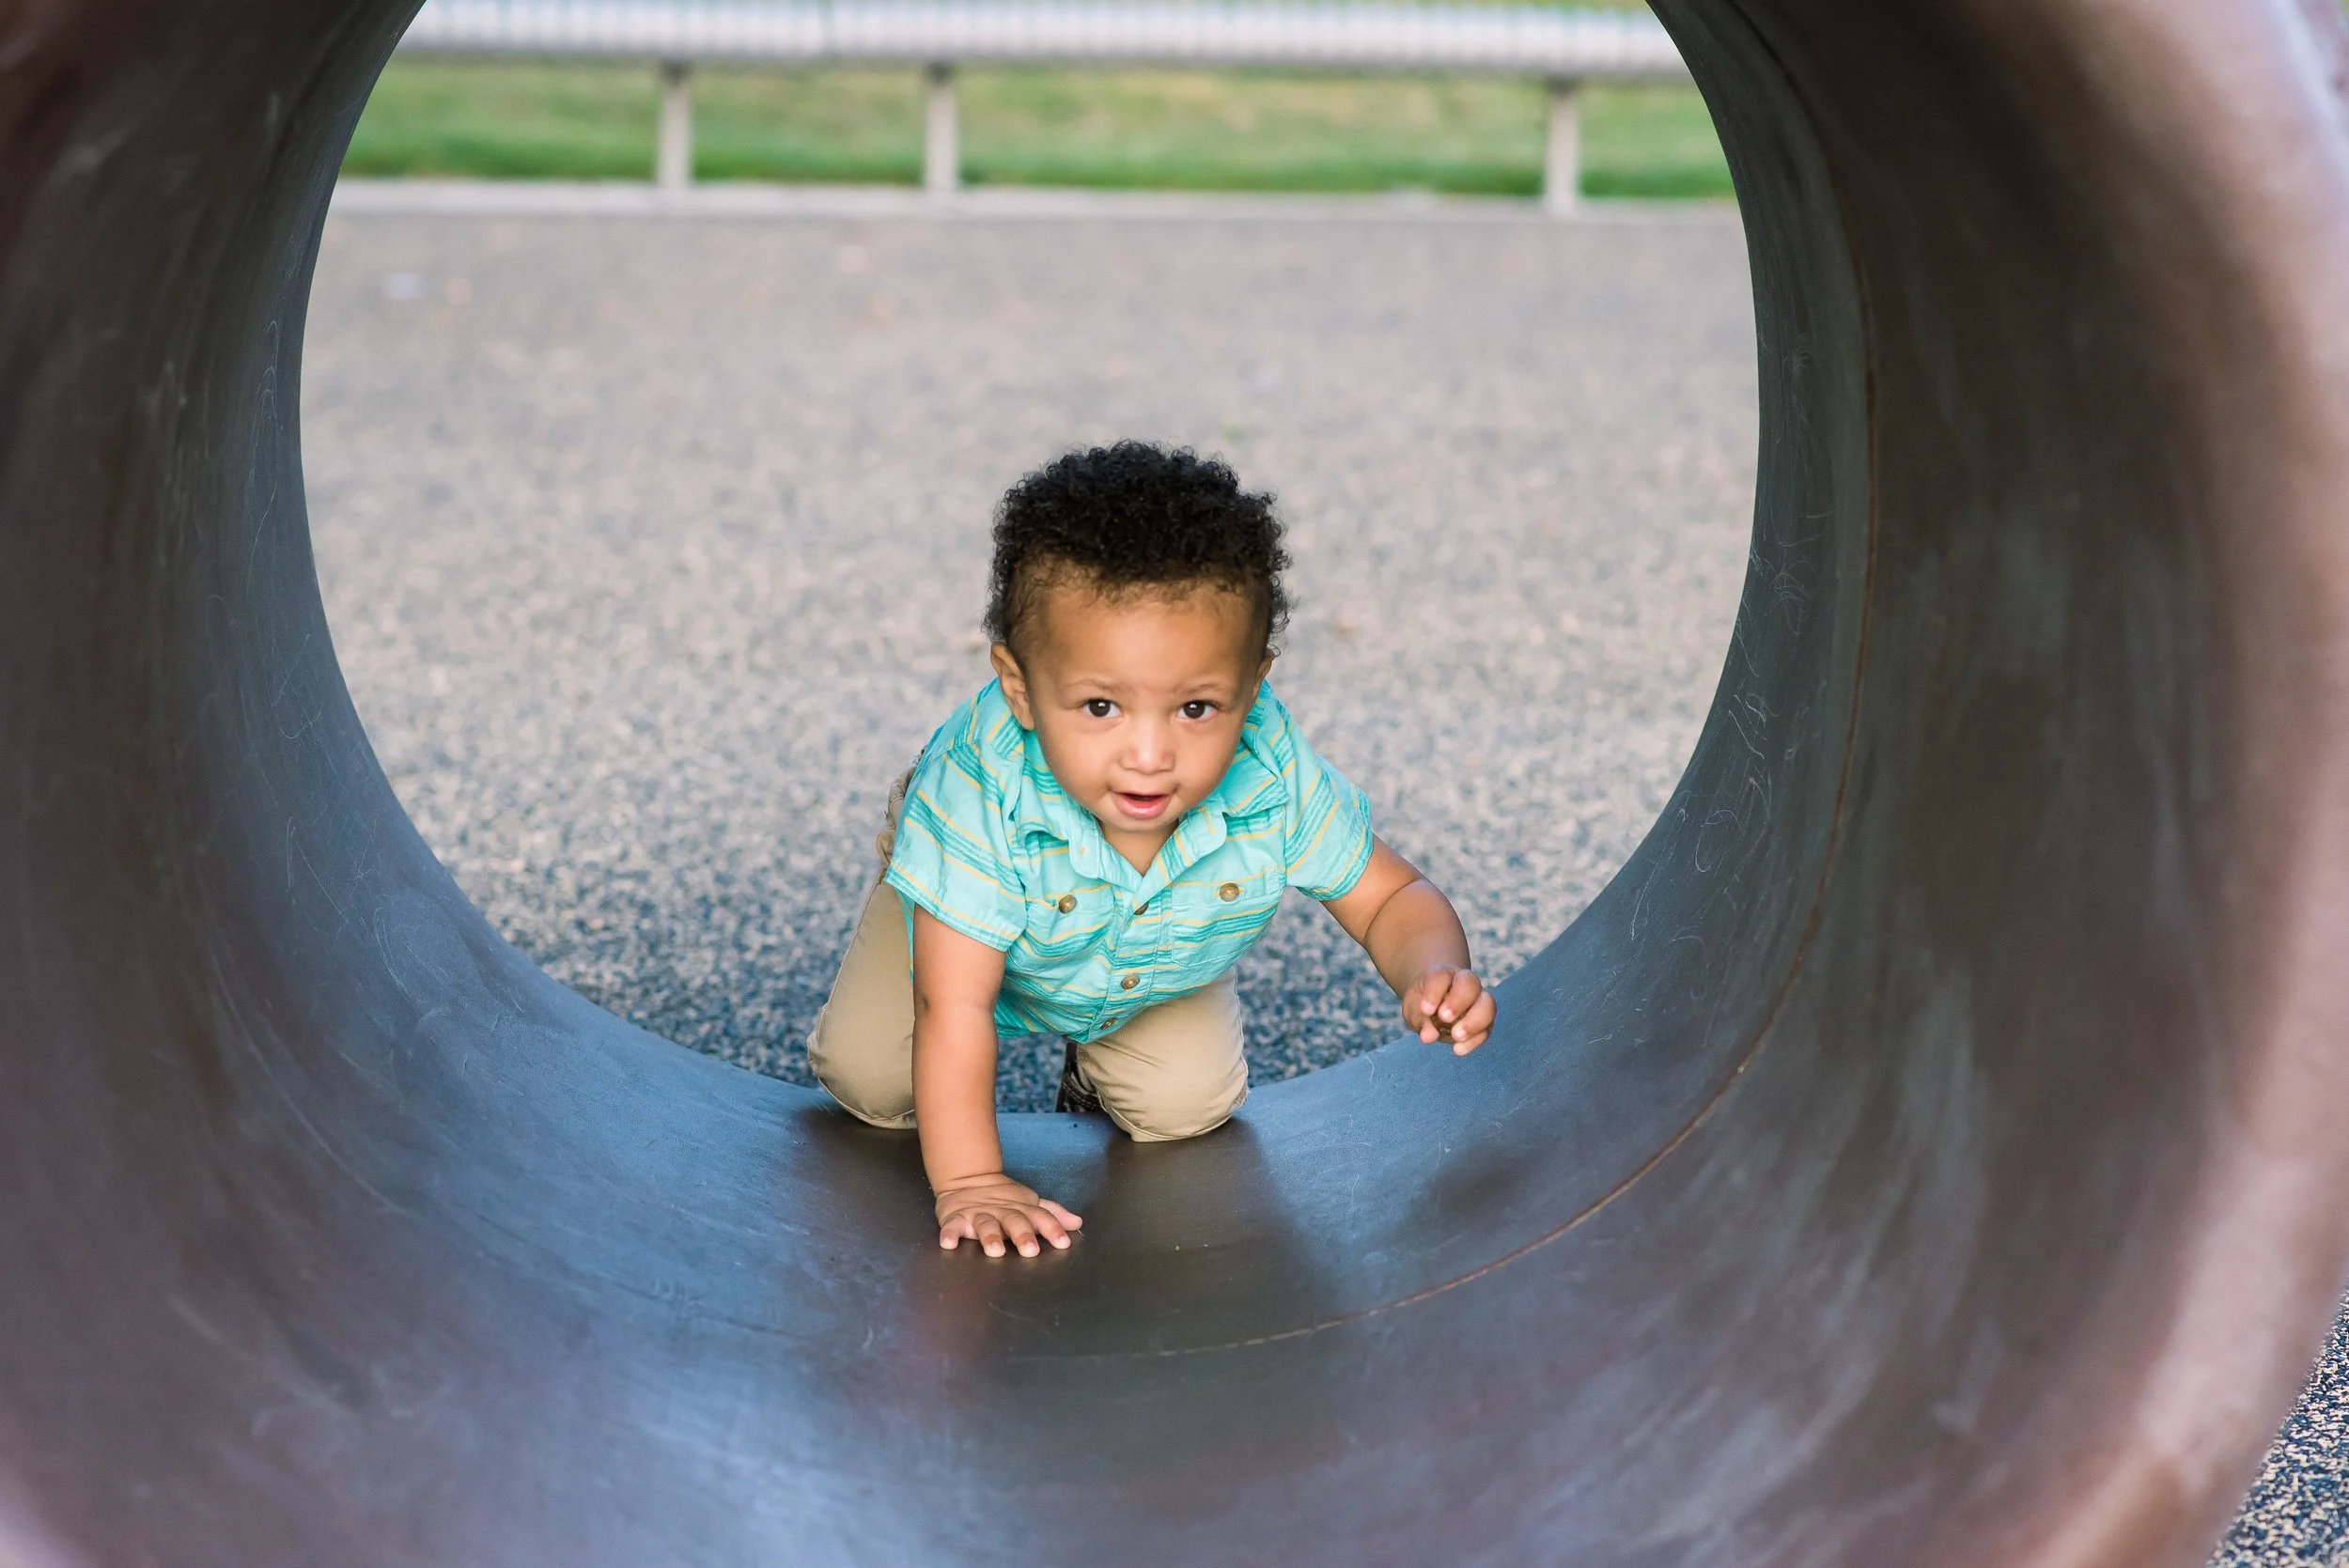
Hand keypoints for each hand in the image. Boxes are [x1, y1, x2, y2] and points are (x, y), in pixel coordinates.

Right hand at [933, 1174, 1082, 1256]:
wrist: (967, 1179)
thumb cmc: (1003, 1199)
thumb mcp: (1030, 1203)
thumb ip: (1052, 1214)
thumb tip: (1077, 1223)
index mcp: (1022, 1209)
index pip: (1040, 1217)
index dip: (1052, 1228)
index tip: (1063, 1242)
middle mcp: (1001, 1211)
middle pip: (1014, 1221)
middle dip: (1022, 1235)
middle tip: (1030, 1249)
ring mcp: (978, 1214)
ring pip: (986, 1225)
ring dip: (990, 1236)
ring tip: (995, 1250)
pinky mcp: (956, 1218)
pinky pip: (952, 1226)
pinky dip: (950, 1234)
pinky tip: (949, 1243)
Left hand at [1404, 965, 1495, 1054]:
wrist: (1435, 1005)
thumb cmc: (1423, 1003)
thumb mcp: (1414, 1010)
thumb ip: (1420, 1020)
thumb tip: (1428, 1036)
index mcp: (1443, 974)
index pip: (1442, 976)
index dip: (1434, 992)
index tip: (1425, 1009)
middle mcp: (1465, 983)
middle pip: (1470, 983)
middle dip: (1459, 1001)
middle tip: (1444, 1018)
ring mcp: (1479, 1000)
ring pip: (1488, 1004)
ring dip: (1473, 1022)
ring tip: (1456, 1036)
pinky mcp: (1485, 1021)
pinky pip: (1487, 1028)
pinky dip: (1475, 1040)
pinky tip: (1458, 1049)